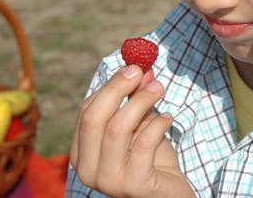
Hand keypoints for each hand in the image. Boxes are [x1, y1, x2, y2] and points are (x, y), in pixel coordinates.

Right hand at [70, 65, 194, 197]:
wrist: (169, 194)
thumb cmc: (152, 160)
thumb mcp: (139, 126)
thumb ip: (134, 100)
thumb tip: (139, 69)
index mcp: (82, 154)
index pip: (87, 112)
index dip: (109, 86)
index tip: (131, 66)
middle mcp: (88, 170)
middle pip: (94, 118)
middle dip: (117, 88)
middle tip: (140, 71)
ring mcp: (108, 181)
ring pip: (117, 128)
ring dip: (141, 101)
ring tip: (159, 89)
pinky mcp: (134, 186)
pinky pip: (143, 144)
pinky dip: (158, 124)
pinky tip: (169, 118)